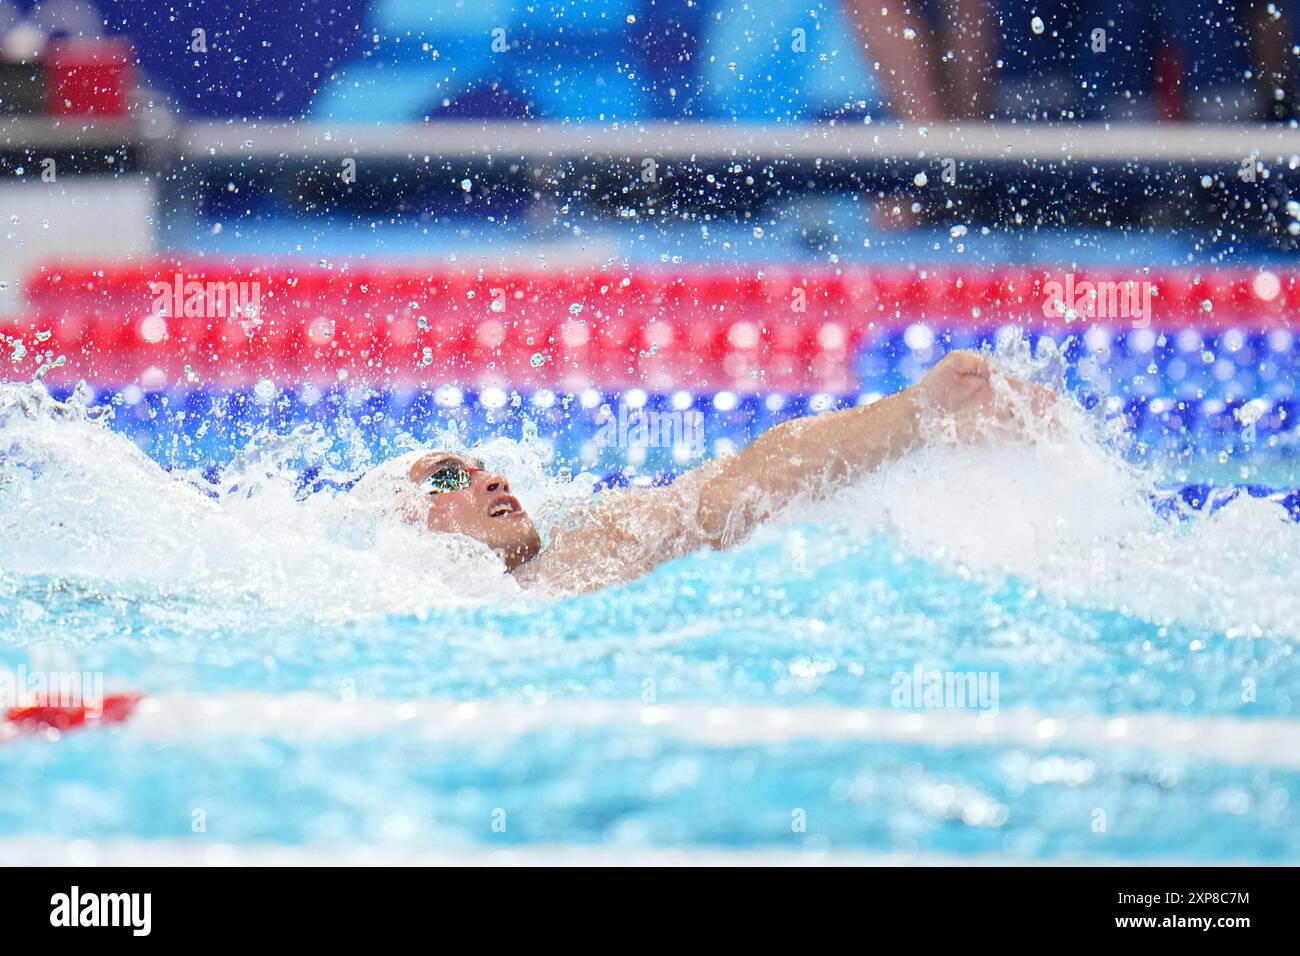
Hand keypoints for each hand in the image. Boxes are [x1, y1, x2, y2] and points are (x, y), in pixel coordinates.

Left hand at [914, 351, 1056, 442]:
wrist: (915, 412)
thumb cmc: (935, 384)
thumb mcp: (959, 362)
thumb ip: (983, 363)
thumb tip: (1002, 371)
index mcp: (995, 386)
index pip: (1024, 391)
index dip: (1041, 397)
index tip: (1057, 403)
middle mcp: (996, 405)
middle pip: (1028, 411)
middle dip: (1047, 416)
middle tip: (1067, 423)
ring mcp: (990, 422)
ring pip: (1021, 426)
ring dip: (1040, 430)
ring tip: (1059, 435)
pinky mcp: (981, 437)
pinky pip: (1005, 439)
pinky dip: (1020, 441)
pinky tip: (1036, 443)